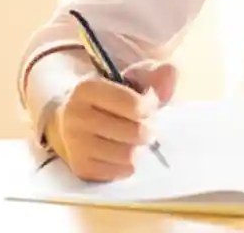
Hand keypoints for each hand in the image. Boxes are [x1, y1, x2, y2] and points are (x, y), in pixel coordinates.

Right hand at [46, 60, 178, 181]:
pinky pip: (121, 171)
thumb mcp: (131, 78)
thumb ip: (155, 74)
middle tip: (143, 125)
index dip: (150, 107)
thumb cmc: (110, 99)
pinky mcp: (80, 168)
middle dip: (147, 129)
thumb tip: (170, 73)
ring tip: (132, 139)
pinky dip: (128, 164)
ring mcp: (75, 145)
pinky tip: (121, 152)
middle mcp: (76, 116)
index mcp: (88, 89)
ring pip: (129, 155)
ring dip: (138, 148)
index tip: (147, 105)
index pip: (135, 105)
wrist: (74, 123)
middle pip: (136, 132)